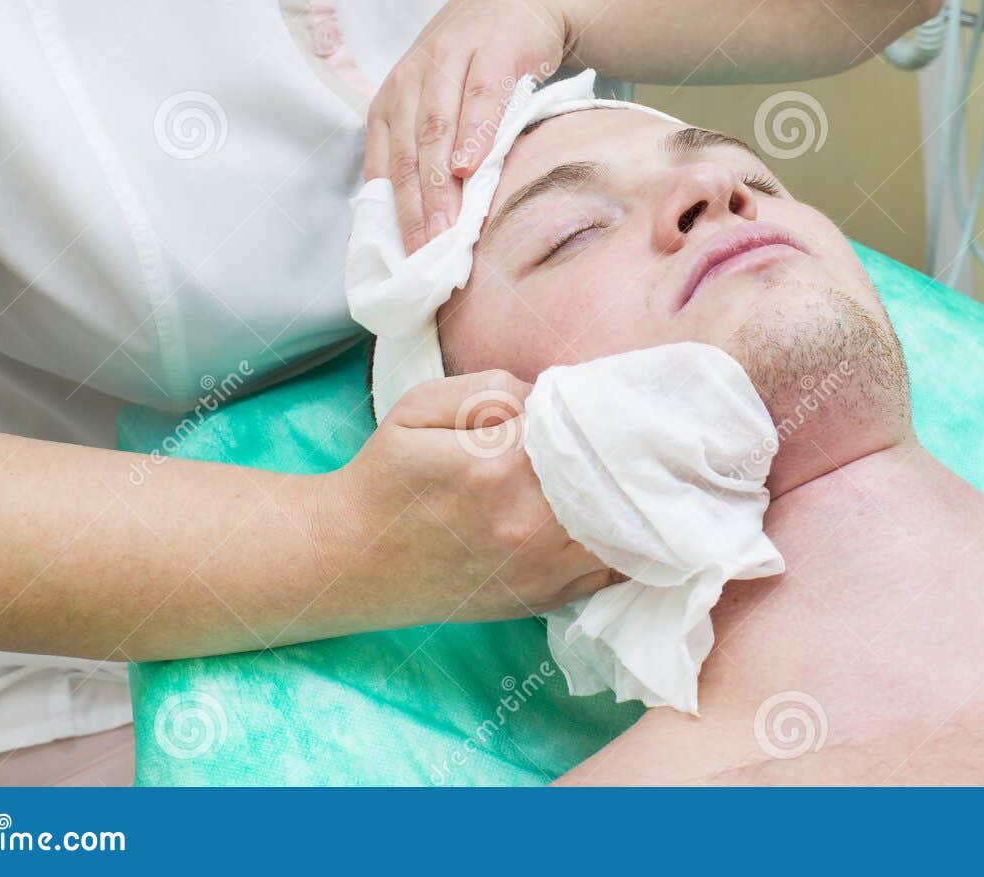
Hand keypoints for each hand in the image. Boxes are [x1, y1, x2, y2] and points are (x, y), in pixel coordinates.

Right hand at [325, 370, 616, 626]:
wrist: (354, 561)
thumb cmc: (388, 477)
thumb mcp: (419, 407)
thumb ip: (490, 387)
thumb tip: (551, 395)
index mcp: (497, 465)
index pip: (580, 423)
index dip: (590, 408)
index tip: (591, 401)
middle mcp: (527, 521)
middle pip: (612, 475)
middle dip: (619, 450)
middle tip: (627, 434)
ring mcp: (541, 567)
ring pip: (623, 526)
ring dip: (629, 497)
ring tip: (629, 473)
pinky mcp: (546, 596)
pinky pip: (614, 569)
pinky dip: (626, 541)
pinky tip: (619, 517)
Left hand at [363, 0, 577, 253]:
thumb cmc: (479, 65)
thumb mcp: (444, 104)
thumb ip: (429, 153)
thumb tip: (421, 225)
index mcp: (393, 99)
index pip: (387, 164)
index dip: (393, 213)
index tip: (404, 258)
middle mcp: (412, 78)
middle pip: (408, 152)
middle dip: (415, 207)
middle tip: (424, 253)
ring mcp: (450, 60)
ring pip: (436, 127)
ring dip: (440, 181)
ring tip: (446, 226)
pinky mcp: (492, 49)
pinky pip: (481, 96)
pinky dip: (475, 132)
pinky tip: (473, 165)